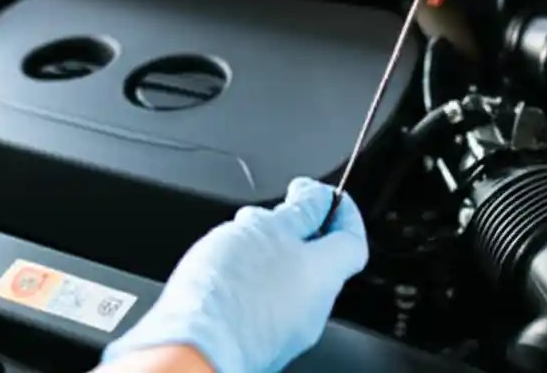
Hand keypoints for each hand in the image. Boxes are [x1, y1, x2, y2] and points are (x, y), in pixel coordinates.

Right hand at [102, 178, 368, 372]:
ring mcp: (286, 331)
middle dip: (295, 232)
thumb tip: (317, 196)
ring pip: (287, 284)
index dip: (342, 213)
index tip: (325, 197)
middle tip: (270, 213)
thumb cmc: (230, 293)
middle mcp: (314, 308)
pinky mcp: (259, 344)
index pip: (353, 240)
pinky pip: (264, 307)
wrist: (193, 350)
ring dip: (268, 257)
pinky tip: (222, 275)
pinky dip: (250, 285)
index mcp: (325, 276)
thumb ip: (299, 210)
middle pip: (318, 261)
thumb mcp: (267, 229)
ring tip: (235, 241)